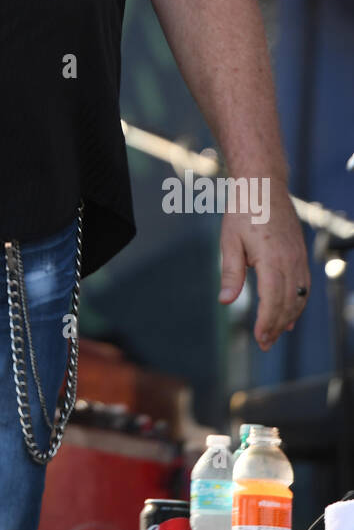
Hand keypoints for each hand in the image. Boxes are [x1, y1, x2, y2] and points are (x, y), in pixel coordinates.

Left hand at [217, 183, 309, 349]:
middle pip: (288, 302)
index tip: (259, 339)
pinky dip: (297, 302)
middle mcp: (290, 260)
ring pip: (299, 296)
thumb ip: (231, 272)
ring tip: (275, 334)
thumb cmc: (243, 210)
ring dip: (288, 317)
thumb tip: (226, 301)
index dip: (267, 322)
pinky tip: (288, 314)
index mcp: (272, 258)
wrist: (264, 185)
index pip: (273, 300)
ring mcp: (299, 257)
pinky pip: (303, 285)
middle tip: (264, 344)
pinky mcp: (300, 254)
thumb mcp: (230, 241)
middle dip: (276, 326)